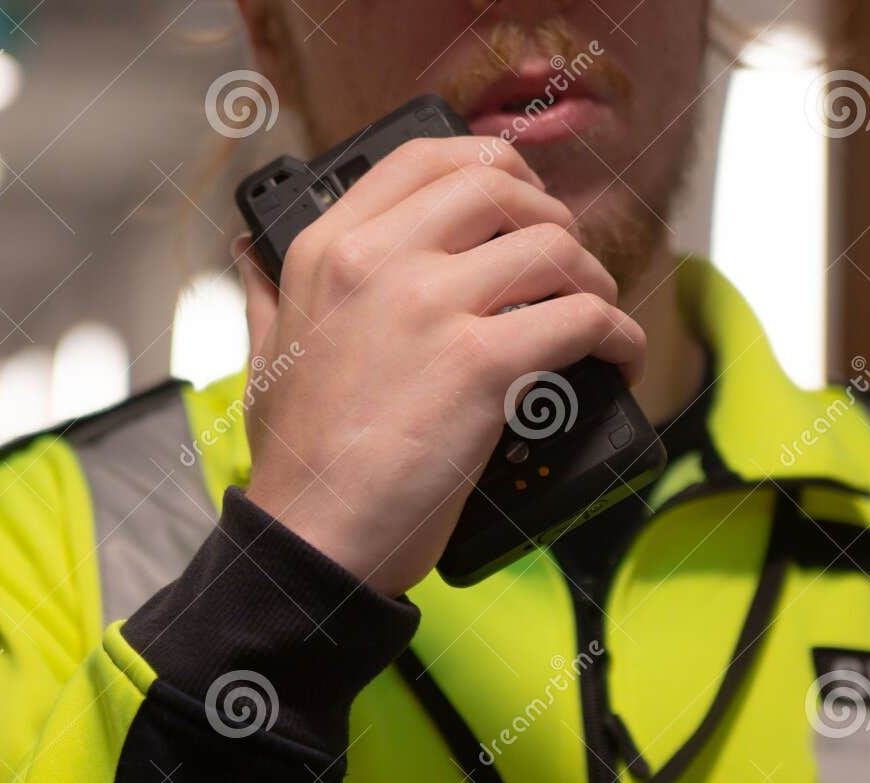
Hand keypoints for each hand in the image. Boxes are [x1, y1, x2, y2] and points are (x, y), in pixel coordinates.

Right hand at [236, 135, 645, 596]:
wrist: (312, 538)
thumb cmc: (296, 460)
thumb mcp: (264, 353)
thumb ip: (265, 290)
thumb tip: (250, 248)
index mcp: (327, 248)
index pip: (424, 157)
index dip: (491, 164)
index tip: (520, 194)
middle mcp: (378, 260)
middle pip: (498, 186)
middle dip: (550, 215)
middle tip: (565, 262)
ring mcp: (430, 307)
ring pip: (551, 247)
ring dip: (592, 276)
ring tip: (596, 313)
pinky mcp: (478, 364)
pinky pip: (581, 319)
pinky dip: (617, 336)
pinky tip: (619, 358)